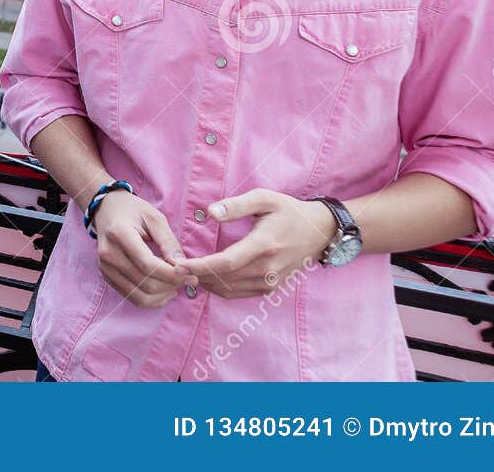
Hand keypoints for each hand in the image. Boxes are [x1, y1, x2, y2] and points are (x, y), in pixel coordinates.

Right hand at [89, 190, 189, 308]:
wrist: (107, 209)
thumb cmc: (133, 211)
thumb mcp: (155, 218)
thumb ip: (169, 242)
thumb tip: (183, 267)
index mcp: (119, 234)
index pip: (148, 264)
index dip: (173, 275)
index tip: (192, 276)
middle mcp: (109, 253)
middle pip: (146, 282)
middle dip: (172, 285)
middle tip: (188, 278)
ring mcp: (105, 267)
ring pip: (140, 296)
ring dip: (163, 295)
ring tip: (177, 285)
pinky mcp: (107, 276)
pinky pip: (132, 297)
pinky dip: (152, 299)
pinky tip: (164, 290)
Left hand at [177, 189, 337, 299]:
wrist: (319, 231)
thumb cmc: (289, 211)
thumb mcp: (264, 199)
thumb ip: (236, 205)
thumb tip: (210, 213)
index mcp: (263, 245)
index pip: (224, 263)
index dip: (198, 266)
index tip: (177, 265)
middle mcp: (267, 269)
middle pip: (223, 280)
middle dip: (196, 276)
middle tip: (173, 269)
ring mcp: (271, 282)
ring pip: (230, 290)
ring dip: (205, 284)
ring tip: (185, 274)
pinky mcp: (271, 288)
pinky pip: (240, 294)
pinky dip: (220, 289)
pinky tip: (206, 279)